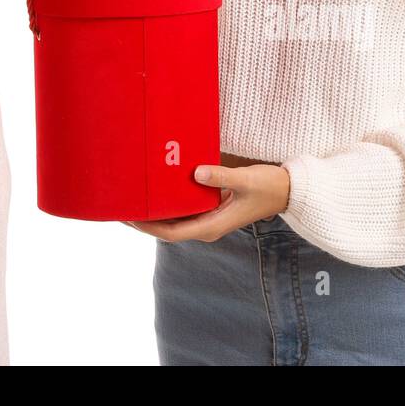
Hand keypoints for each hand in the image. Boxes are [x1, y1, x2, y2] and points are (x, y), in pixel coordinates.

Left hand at [123, 162, 291, 241]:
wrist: (285, 190)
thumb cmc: (267, 187)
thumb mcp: (246, 180)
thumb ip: (222, 177)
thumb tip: (197, 173)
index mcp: (211, 226)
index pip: (171, 232)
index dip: (147, 227)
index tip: (128, 217)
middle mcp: (206, 225)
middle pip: (167, 227)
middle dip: (143, 219)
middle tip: (119, 203)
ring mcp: (207, 217)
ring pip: (173, 218)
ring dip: (153, 210)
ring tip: (130, 196)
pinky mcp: (210, 207)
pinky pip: (183, 208)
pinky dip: (167, 201)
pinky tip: (155, 188)